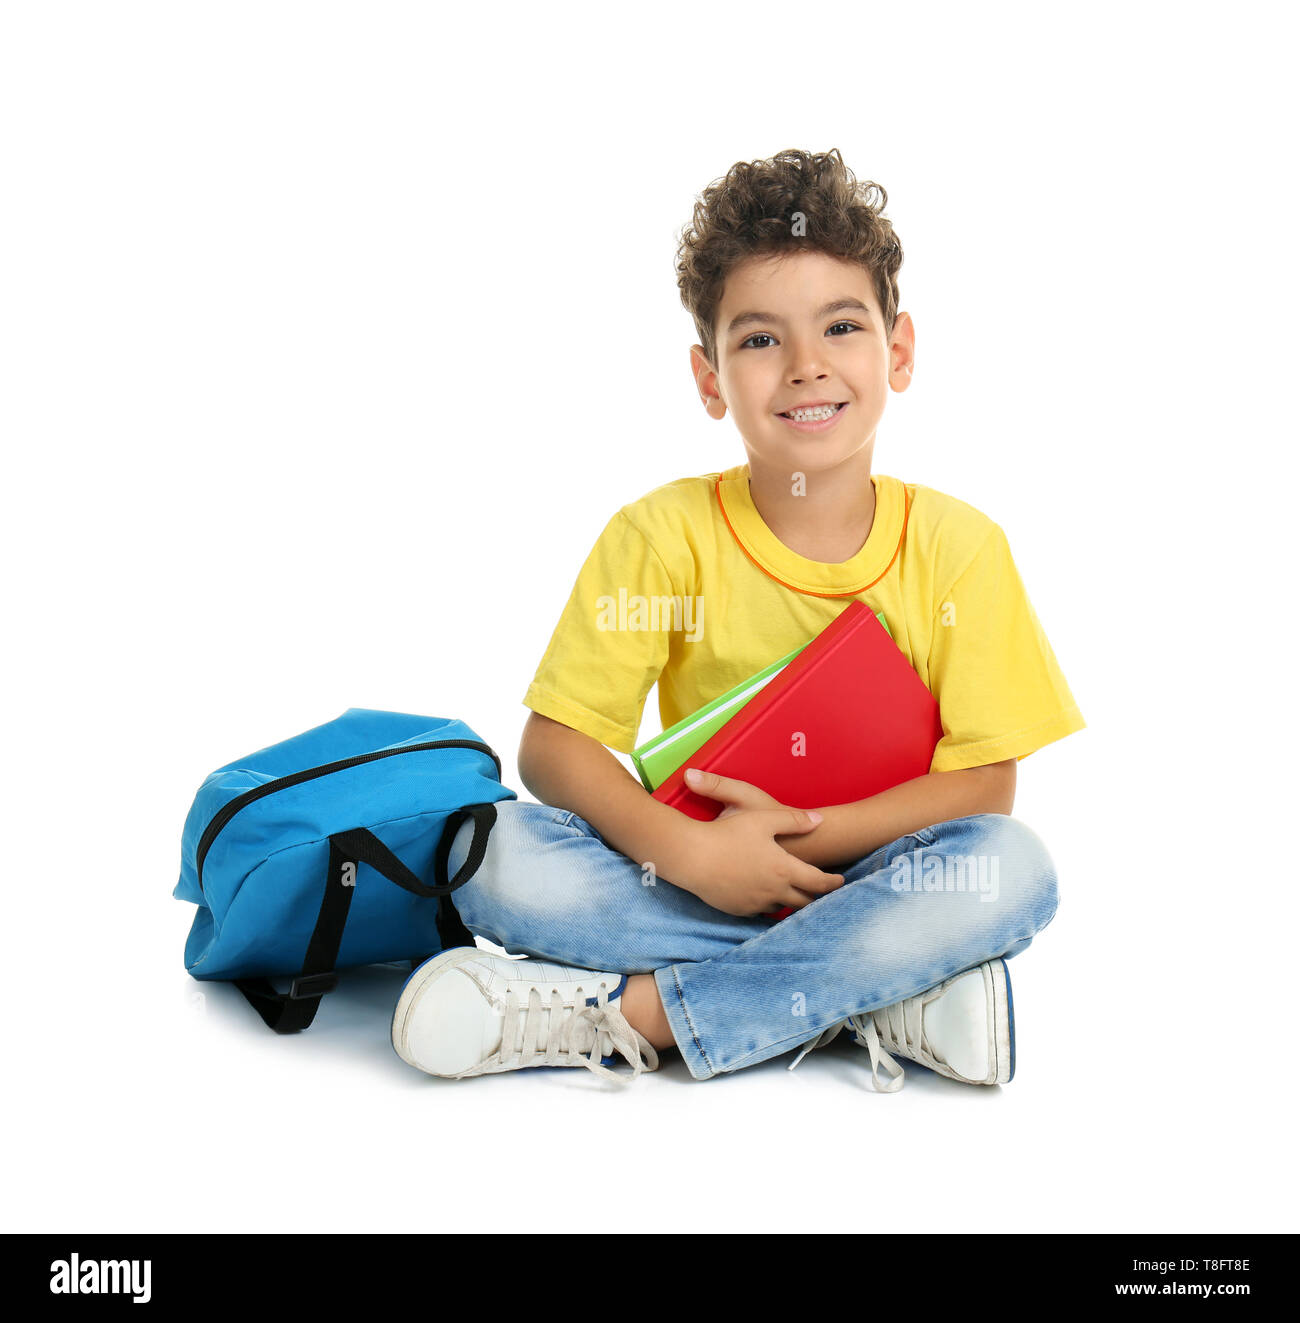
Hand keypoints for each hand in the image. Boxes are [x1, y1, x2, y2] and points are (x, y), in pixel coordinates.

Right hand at [677, 768, 844, 915]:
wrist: (691, 856)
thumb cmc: (728, 833)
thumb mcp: (763, 818)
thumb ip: (794, 820)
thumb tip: (819, 819)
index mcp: (784, 870)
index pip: (818, 882)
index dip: (832, 882)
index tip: (839, 881)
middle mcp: (774, 891)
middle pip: (804, 901)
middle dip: (815, 896)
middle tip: (820, 891)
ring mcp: (755, 903)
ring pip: (781, 907)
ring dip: (790, 901)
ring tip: (794, 893)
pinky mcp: (738, 910)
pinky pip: (759, 910)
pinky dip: (766, 903)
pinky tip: (764, 895)